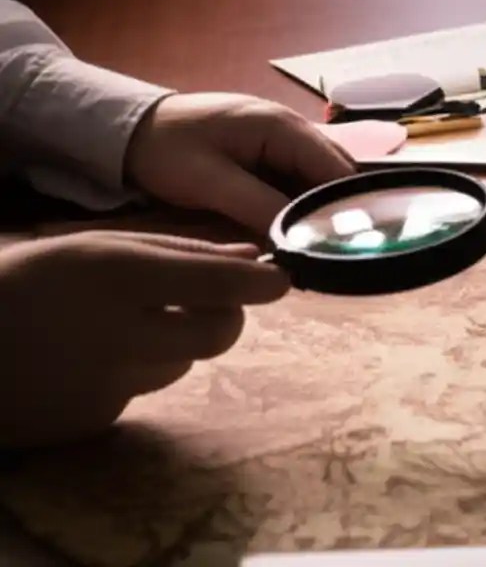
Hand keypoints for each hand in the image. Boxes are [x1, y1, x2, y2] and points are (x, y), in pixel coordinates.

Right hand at [0, 230, 289, 449]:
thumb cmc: (28, 279)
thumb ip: (177, 252)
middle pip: (220, 333)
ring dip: (175, 344)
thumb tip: (250, 261)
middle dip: (226, 315)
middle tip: (208, 300)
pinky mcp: (97, 419)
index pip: (219, 285)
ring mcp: (108, 383)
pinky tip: (93, 357)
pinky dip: (135, 371)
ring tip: (124, 324)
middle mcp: (120, 332)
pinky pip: (143, 390)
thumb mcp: (94, 246)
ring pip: (184, 363)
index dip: (261, 284)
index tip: (278, 279)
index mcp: (118, 276)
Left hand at [124, 93, 355, 234]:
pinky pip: (299, 184)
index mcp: (283, 126)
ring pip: (320, 182)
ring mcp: (282, 142)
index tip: (349, 247)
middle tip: (338, 255)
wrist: (126, 129)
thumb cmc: (164, 148)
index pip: (337, 169)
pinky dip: (302, 208)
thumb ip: (259, 207)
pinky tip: (298, 235)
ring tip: (322, 251)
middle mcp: (293, 129)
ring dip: (321, 213)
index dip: (349, 207)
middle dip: (341, 213)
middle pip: (336, 175)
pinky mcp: (270, 157)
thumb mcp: (208, 181)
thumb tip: (301, 240)